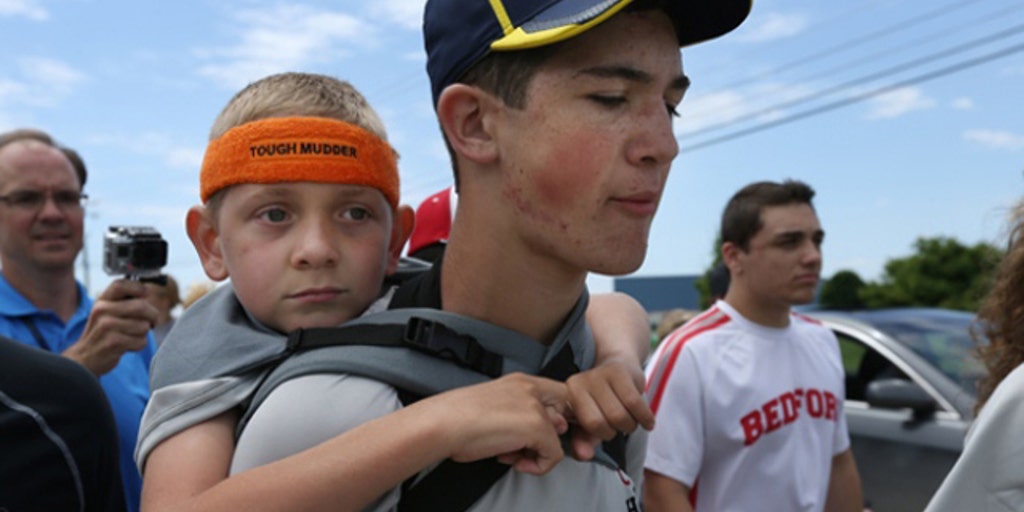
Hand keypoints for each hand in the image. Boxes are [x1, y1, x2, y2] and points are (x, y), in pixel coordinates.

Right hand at [63, 279, 158, 374]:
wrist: (84, 359)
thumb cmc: (101, 334)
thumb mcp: (106, 314)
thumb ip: (123, 302)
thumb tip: (147, 292)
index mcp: (102, 301)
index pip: (121, 285)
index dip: (138, 287)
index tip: (147, 294)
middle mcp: (102, 311)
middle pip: (141, 306)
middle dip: (152, 315)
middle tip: (152, 322)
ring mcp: (107, 326)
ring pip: (143, 325)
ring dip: (143, 334)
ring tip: (129, 337)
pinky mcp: (113, 342)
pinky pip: (141, 341)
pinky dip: (138, 345)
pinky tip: (126, 346)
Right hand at [426, 373, 569, 474]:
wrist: (442, 423)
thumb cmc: (457, 419)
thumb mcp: (495, 408)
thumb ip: (521, 413)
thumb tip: (539, 430)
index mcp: (520, 381)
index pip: (558, 394)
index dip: (553, 417)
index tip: (535, 434)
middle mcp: (531, 389)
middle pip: (565, 411)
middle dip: (547, 435)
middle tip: (520, 446)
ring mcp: (535, 407)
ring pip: (558, 437)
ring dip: (536, 452)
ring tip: (509, 453)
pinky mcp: (536, 427)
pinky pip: (554, 455)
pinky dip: (537, 465)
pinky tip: (512, 460)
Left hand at [565, 355, 653, 460]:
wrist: (620, 367)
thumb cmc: (602, 401)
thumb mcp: (589, 422)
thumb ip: (583, 441)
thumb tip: (583, 456)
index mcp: (567, 397)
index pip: (588, 426)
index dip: (603, 433)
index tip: (608, 429)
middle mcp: (579, 383)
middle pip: (603, 423)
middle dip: (616, 430)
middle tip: (619, 425)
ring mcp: (598, 375)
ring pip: (620, 415)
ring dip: (630, 425)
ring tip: (630, 420)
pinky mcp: (618, 371)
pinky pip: (635, 402)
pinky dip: (645, 418)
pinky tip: (647, 423)